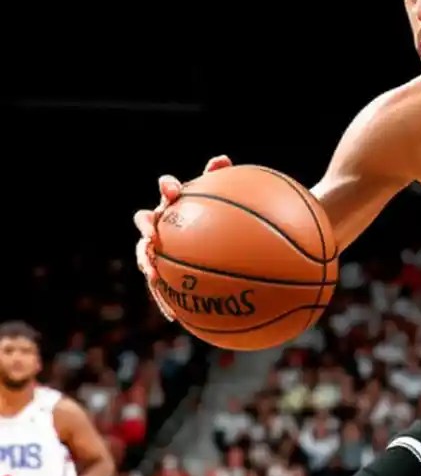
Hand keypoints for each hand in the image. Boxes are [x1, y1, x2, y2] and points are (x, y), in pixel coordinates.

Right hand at [133, 155, 231, 319]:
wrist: (203, 244)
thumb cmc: (211, 220)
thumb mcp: (219, 203)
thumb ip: (219, 181)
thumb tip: (222, 158)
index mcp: (175, 205)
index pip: (168, 190)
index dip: (168, 187)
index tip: (173, 188)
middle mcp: (159, 225)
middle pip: (145, 221)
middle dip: (146, 226)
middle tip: (153, 234)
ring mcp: (155, 249)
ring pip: (144, 254)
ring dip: (147, 263)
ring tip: (154, 275)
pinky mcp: (158, 273)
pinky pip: (159, 288)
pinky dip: (164, 301)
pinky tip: (174, 318)